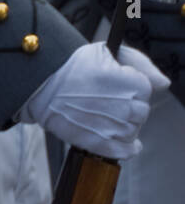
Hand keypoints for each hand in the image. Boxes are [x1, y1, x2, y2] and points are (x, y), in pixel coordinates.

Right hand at [20, 42, 168, 158]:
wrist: (40, 85)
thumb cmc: (71, 66)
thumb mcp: (105, 51)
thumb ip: (140, 63)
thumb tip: (164, 83)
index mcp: (135, 83)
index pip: (146, 92)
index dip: (130, 89)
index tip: (114, 87)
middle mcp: (128, 106)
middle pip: (141, 114)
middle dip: (127, 109)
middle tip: (106, 103)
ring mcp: (115, 126)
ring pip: (133, 132)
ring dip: (123, 127)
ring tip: (103, 118)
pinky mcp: (100, 142)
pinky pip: (125, 151)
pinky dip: (126, 149)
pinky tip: (119, 141)